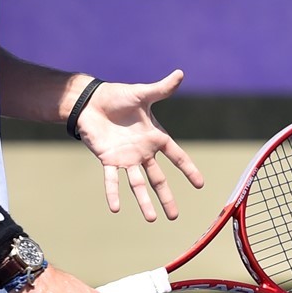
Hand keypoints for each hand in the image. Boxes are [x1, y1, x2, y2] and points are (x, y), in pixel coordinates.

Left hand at [76, 70, 205, 220]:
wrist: (91, 102)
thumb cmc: (118, 96)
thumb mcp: (142, 94)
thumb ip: (161, 89)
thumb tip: (180, 74)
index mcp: (154, 137)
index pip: (176, 156)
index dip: (188, 169)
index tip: (200, 185)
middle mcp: (142, 152)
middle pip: (158, 179)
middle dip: (166, 197)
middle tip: (174, 216)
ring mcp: (126, 158)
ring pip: (137, 184)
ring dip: (144, 202)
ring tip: (151, 219)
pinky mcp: (108, 159)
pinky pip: (112, 179)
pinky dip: (113, 192)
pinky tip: (116, 208)